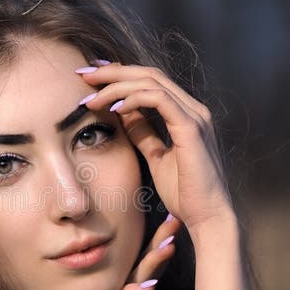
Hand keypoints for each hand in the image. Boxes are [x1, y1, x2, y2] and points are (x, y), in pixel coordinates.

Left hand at [77, 62, 233, 234]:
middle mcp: (193, 109)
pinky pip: (159, 100)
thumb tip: (123, 113)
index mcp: (185, 113)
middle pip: (149, 74)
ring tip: (91, 98)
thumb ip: (143, 133)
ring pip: (151, 82)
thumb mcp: (156, 157)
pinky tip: (114, 109)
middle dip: (113, 72)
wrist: (206, 218)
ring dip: (116, 86)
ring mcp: (195, 116)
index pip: (150, 81)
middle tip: (84, 74)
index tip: (92, 80)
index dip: (120, 74)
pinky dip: (133, 99)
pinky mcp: (192, 128)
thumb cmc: (184, 193)